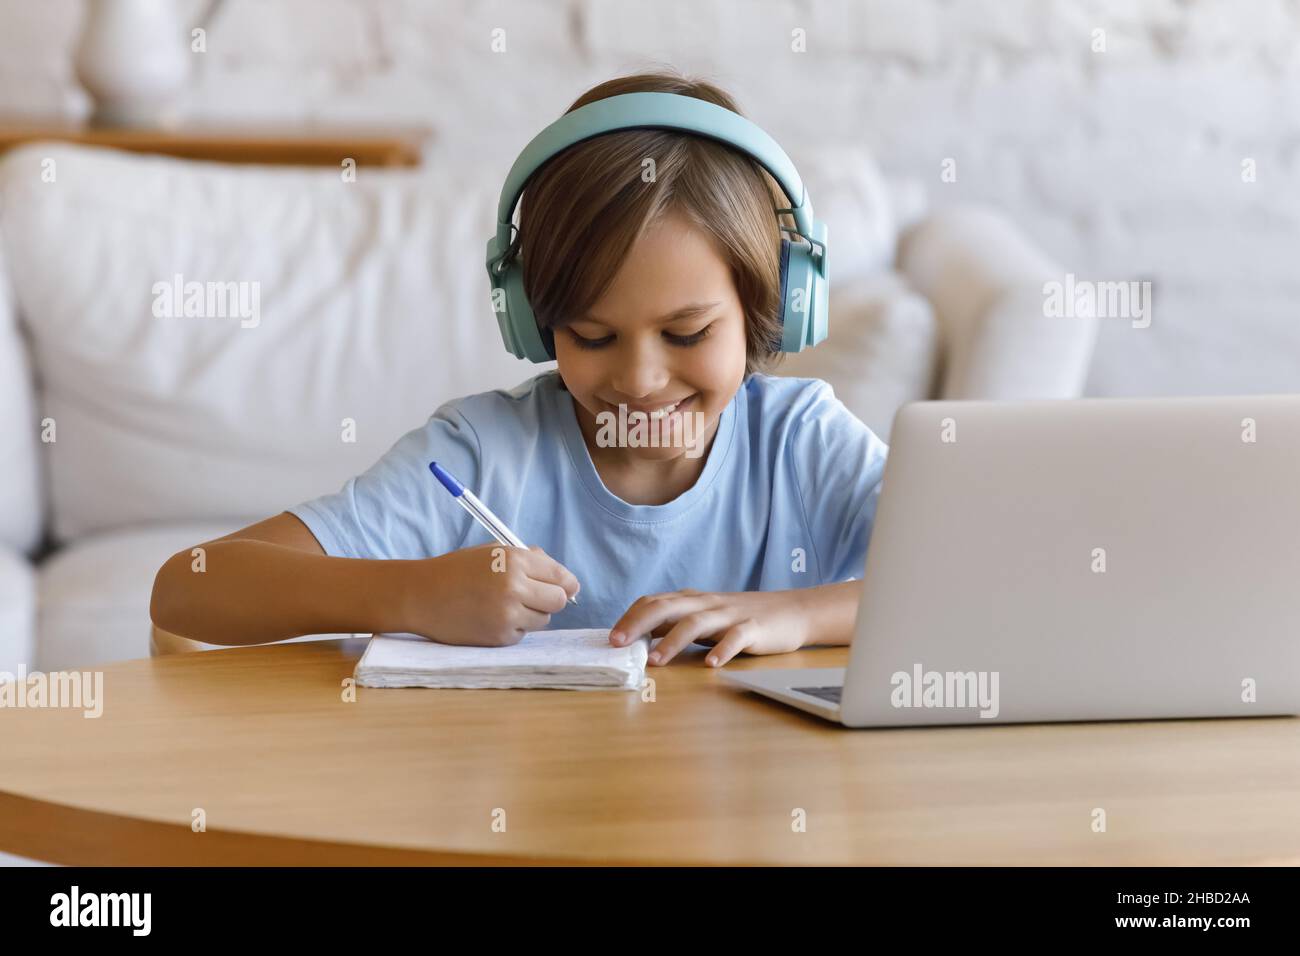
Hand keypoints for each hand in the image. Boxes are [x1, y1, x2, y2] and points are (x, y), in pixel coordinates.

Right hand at [402, 544, 579, 646]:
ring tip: (505, 605)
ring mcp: (507, 614)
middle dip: (551, 599)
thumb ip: (528, 560)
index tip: (566, 587)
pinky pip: (523, 634)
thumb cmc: (458, 571)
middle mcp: (514, 586)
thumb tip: (565, 580)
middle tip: (535, 597)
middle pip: (559, 600)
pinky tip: (490, 617)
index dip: (566, 584)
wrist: (421, 595)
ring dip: (532, 614)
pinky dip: (514, 628)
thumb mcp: (493, 553)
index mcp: (514, 560)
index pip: (561, 577)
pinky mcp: (500, 637)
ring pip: (543, 619)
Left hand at [609, 588, 810, 666]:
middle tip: (618, 644)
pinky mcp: (753, 629)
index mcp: (692, 601)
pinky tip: (710, 665)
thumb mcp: (704, 617)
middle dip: (639, 624)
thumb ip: (675, 624)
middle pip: (667, 607)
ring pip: (696, 623)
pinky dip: (722, 650)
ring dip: (673, 642)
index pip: (653, 602)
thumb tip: (637, 638)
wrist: (791, 612)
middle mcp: (706, 604)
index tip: (610, 638)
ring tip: (655, 661)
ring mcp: (730, 615)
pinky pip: (735, 638)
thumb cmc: (741, 618)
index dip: (630, 618)